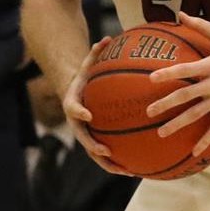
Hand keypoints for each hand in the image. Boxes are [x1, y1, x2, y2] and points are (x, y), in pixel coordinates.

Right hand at [62, 37, 130, 174]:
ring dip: (109, 164)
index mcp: (72, 104)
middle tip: (106, 151)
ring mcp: (86, 134)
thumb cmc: (85, 77)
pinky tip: (137, 170)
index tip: (89, 115)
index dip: (80, 113)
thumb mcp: (88, 64)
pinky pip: (108, 155)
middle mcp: (77, 123)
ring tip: (127, 172)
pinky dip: (119, 163)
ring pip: (95, 154)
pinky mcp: (96, 141)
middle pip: (83, 139)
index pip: (73, 109)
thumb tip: (107, 38)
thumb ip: (95, 53)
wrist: (76, 92)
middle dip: (94, 148)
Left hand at [148, 13, 209, 155]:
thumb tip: (179, 14)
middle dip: (165, 104)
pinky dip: (204, 141)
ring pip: (196, 114)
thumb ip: (199, 26)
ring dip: (177, 124)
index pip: (185, 70)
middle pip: (186, 96)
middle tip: (148, 111)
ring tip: (161, 132)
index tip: (151, 80)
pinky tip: (193, 152)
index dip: (168, 74)